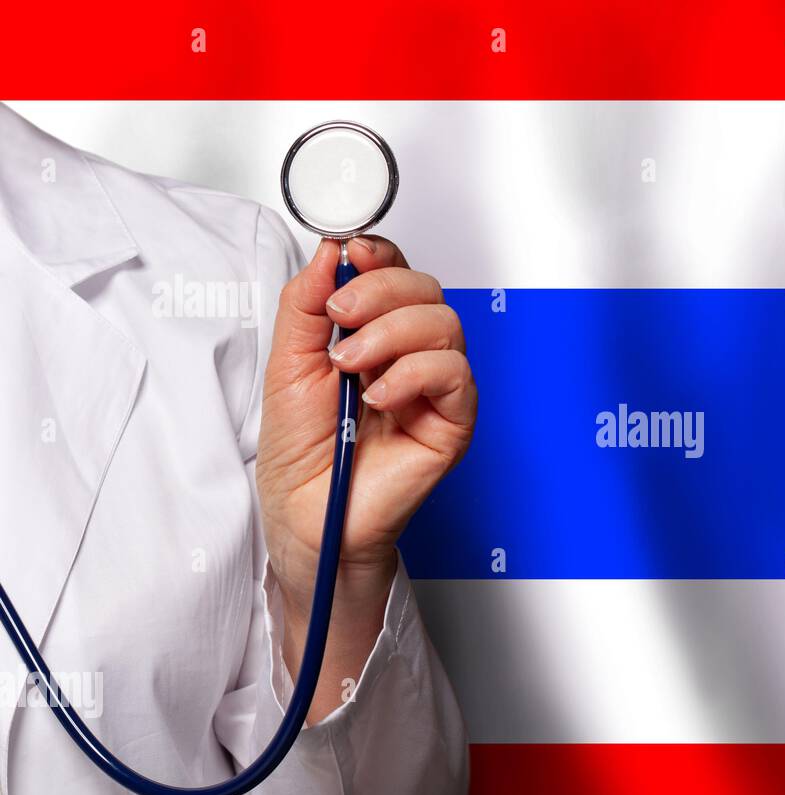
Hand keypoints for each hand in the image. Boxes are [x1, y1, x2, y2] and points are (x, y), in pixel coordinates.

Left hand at [256, 237, 474, 718]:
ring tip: (352, 368)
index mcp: (375, 333)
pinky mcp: (453, 420)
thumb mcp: (287, 360)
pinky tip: (381, 398)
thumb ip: (305, 301)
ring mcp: (435, 387)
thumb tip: (329, 249)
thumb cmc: (300, 450)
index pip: (397, 273)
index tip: (354, 252)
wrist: (306, 513)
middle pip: (427, 289)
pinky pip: (454, 372)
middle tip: (342, 319)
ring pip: (444, 324)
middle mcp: (411, 354)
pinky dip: (413, 374)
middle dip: (381, 293)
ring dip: (392, 335)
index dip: (382, 254)